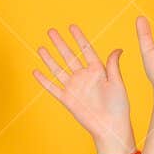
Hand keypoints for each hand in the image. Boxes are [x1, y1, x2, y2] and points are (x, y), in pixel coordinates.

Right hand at [32, 24, 133, 153]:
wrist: (111, 127)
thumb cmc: (118, 107)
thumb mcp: (117, 83)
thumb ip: (113, 66)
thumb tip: (118, 49)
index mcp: (97, 71)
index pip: (86, 50)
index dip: (79, 39)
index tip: (72, 27)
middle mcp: (84, 77)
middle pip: (69, 56)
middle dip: (60, 44)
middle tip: (51, 31)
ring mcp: (74, 87)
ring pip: (58, 69)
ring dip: (49, 59)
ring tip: (41, 47)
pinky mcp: (67, 99)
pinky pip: (52, 88)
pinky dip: (44, 80)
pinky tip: (36, 71)